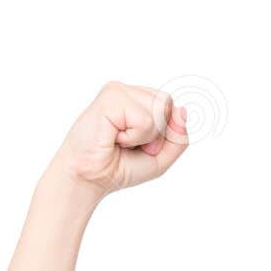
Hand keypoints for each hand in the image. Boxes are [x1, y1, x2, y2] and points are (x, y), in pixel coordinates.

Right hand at [52, 80, 189, 195]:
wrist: (88, 179)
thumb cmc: (118, 168)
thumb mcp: (160, 158)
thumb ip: (178, 137)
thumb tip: (182, 110)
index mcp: (137, 99)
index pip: (170, 106)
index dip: (162, 133)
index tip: (139, 145)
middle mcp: (127, 91)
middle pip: (167, 104)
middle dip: (156, 134)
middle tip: (129, 144)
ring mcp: (117, 92)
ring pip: (159, 110)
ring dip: (144, 136)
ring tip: (120, 140)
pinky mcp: (109, 98)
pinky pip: (145, 120)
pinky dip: (134, 137)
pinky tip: (113, 138)